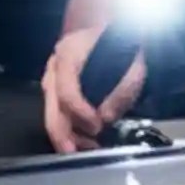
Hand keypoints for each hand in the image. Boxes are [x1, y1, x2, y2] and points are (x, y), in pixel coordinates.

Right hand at [41, 25, 146, 152]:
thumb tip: (105, 118)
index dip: (79, 113)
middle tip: (75, 152)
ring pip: (51, 111)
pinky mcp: (57, 86)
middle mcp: (54, 66)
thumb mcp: (133, 67)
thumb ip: (121, 92)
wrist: (116, 31)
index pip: (66, 91)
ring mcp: (53, 76)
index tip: (96, 127)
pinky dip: (68, 126)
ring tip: (85, 149)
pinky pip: (57, 110)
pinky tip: (83, 139)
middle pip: (51, 106)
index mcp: (68, 55)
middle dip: (63, 134)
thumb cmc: (123, 46)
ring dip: (67, 133)